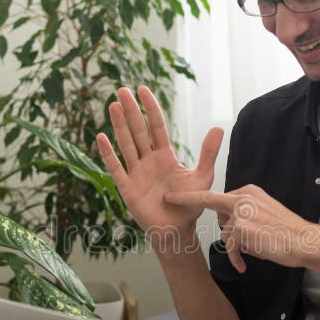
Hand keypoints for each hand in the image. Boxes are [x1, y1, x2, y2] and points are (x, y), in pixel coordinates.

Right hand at [96, 86, 223, 246]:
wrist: (177, 230)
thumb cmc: (189, 204)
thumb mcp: (203, 176)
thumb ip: (208, 153)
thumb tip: (218, 127)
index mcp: (165, 155)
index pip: (156, 126)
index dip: (149, 107)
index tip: (142, 89)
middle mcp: (148, 160)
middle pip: (138, 130)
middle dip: (130, 110)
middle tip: (122, 89)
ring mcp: (136, 173)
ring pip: (126, 144)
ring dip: (119, 125)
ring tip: (113, 105)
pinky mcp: (127, 188)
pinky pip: (116, 167)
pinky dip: (108, 153)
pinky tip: (101, 137)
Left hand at [165, 184, 319, 271]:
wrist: (305, 241)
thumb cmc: (286, 233)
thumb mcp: (264, 213)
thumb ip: (244, 214)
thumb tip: (228, 227)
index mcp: (248, 191)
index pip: (216, 196)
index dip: (191, 198)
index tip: (169, 198)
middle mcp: (243, 197)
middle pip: (215, 210)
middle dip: (218, 224)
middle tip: (206, 218)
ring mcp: (241, 212)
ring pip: (225, 233)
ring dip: (237, 247)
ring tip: (257, 250)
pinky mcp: (241, 228)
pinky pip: (231, 247)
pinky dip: (237, 258)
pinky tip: (244, 265)